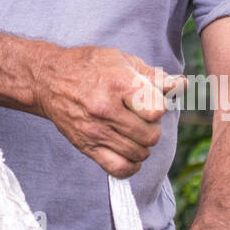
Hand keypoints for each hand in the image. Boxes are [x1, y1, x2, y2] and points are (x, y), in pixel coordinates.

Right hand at [32, 45, 184, 176]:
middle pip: (151, 135)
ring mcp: (96, 130)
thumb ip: (154, 75)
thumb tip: (181, 85)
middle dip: (152, 127)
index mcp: (118, 83)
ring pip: (139, 153)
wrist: (48, 80)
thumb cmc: (89, 66)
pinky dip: (131, 165)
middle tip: (140, 117)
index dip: (158, 106)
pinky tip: (128, 152)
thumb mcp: (122, 60)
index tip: (148, 101)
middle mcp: (106, 108)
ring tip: (132, 131)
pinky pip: (120, 169)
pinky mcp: (87, 146)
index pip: (156, 109)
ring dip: (142, 145)